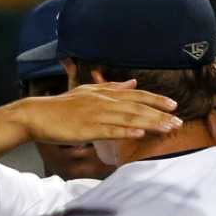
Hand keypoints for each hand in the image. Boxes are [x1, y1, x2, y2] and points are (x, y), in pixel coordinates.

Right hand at [19, 81, 181, 145]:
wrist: (37, 115)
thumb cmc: (62, 107)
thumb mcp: (89, 92)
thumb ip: (112, 87)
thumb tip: (133, 82)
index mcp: (104, 93)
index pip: (136, 95)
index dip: (155, 100)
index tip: (173, 106)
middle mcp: (103, 102)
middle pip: (137, 107)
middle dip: (160, 114)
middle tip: (179, 122)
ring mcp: (96, 115)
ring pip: (128, 118)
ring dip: (150, 123)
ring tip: (168, 128)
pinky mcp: (87, 129)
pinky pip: (110, 130)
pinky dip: (125, 131)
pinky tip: (140, 133)